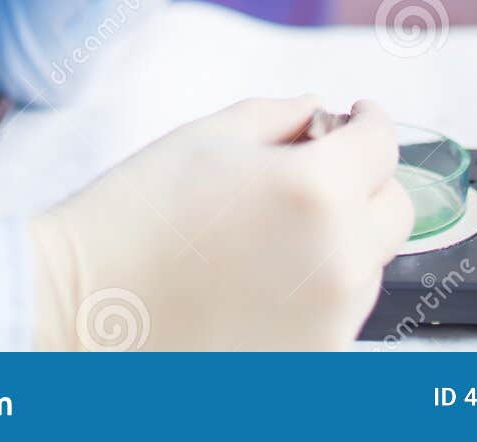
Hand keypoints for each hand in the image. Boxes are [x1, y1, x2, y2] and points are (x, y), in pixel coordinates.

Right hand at [31, 94, 411, 351]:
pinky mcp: (313, 363)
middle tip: (317, 166)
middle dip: (364, 178)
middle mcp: (338, 259)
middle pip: (393, 207)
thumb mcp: (210, 136)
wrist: (83, 310)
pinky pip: (341, 310)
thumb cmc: (137, 217)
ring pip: (370, 261)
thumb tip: (322, 113)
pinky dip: (320, 284)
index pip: (383, 145)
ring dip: (344, 233)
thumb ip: (283, 114)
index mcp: (316, 189)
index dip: (369, 120)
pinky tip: (264, 272)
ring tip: (273, 227)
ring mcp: (330, 321)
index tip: (356, 115)